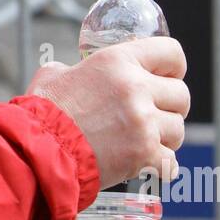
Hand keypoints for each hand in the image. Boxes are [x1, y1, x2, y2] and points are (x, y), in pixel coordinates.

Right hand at [26, 38, 189, 188]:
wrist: (38, 151)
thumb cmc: (42, 114)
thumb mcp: (54, 75)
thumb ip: (73, 70)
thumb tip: (73, 73)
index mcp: (118, 61)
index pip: (172, 53)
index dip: (173, 67)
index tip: (167, 77)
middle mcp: (136, 89)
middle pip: (181, 95)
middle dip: (171, 106)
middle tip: (154, 114)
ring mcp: (143, 124)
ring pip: (178, 130)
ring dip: (165, 137)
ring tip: (144, 141)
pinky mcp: (144, 155)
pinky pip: (171, 163)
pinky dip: (161, 166)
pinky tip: (146, 164)